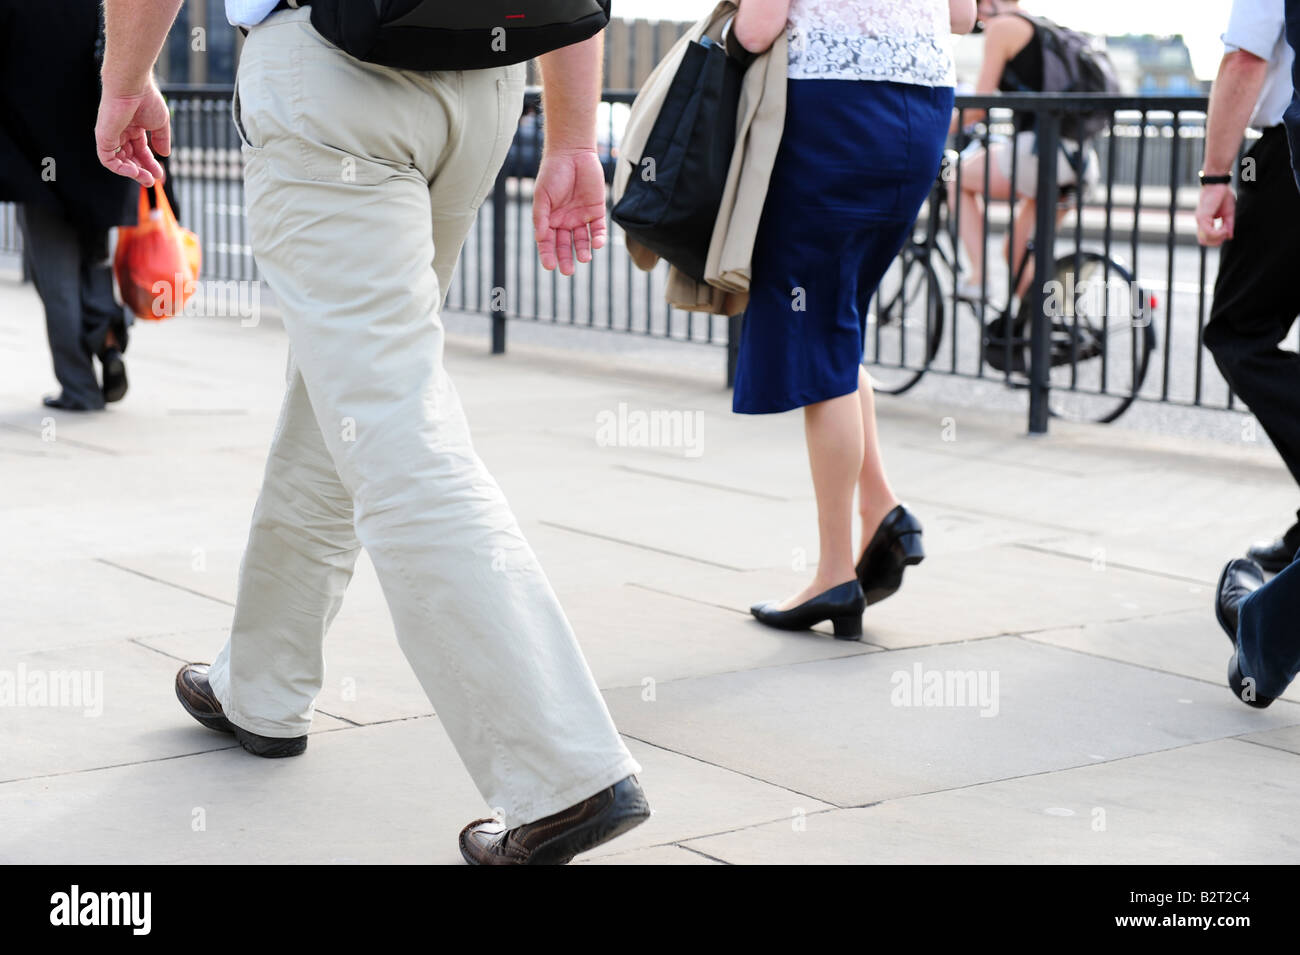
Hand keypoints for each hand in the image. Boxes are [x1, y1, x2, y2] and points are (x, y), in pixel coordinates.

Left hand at [95, 79, 169, 185]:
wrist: (132, 87)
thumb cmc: (147, 99)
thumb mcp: (161, 124)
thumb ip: (161, 140)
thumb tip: (164, 155)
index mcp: (133, 127)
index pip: (140, 150)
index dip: (149, 163)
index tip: (159, 174)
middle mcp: (120, 132)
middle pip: (129, 158)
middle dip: (141, 171)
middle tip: (152, 181)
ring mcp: (110, 135)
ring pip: (118, 161)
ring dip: (132, 173)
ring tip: (145, 178)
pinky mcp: (103, 137)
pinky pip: (108, 160)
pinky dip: (120, 169)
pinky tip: (134, 172)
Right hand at [533, 147, 606, 275]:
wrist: (572, 154)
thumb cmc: (552, 173)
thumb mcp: (542, 196)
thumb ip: (540, 217)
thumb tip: (540, 238)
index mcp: (549, 220)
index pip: (548, 243)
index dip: (548, 255)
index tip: (550, 266)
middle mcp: (565, 222)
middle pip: (566, 245)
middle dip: (566, 258)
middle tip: (567, 271)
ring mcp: (581, 218)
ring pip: (583, 240)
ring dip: (584, 251)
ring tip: (584, 259)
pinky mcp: (596, 211)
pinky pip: (599, 229)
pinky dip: (599, 238)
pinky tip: (597, 244)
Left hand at [1195, 183, 1234, 246]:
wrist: (1218, 183)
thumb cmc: (1223, 195)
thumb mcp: (1229, 213)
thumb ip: (1228, 225)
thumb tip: (1229, 237)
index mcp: (1205, 222)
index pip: (1206, 238)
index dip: (1218, 239)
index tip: (1227, 230)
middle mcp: (1201, 222)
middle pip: (1204, 242)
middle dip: (1217, 241)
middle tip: (1226, 232)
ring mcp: (1200, 220)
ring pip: (1204, 240)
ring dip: (1218, 238)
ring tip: (1226, 229)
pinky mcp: (1202, 217)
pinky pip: (1208, 232)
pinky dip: (1218, 233)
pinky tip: (1224, 228)